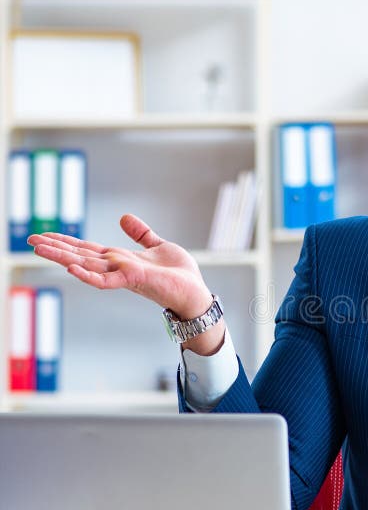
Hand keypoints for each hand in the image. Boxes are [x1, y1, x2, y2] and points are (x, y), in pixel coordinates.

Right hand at [28, 214, 211, 320]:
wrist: (196, 292)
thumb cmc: (179, 275)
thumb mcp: (158, 246)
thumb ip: (141, 234)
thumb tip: (124, 217)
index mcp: (121, 259)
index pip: (87, 249)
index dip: (66, 241)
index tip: (43, 235)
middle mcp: (118, 267)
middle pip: (81, 255)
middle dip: (56, 248)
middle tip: (29, 240)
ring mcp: (124, 274)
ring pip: (87, 264)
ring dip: (63, 257)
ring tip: (38, 248)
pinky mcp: (135, 279)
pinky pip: (107, 279)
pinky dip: (89, 275)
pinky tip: (72, 268)